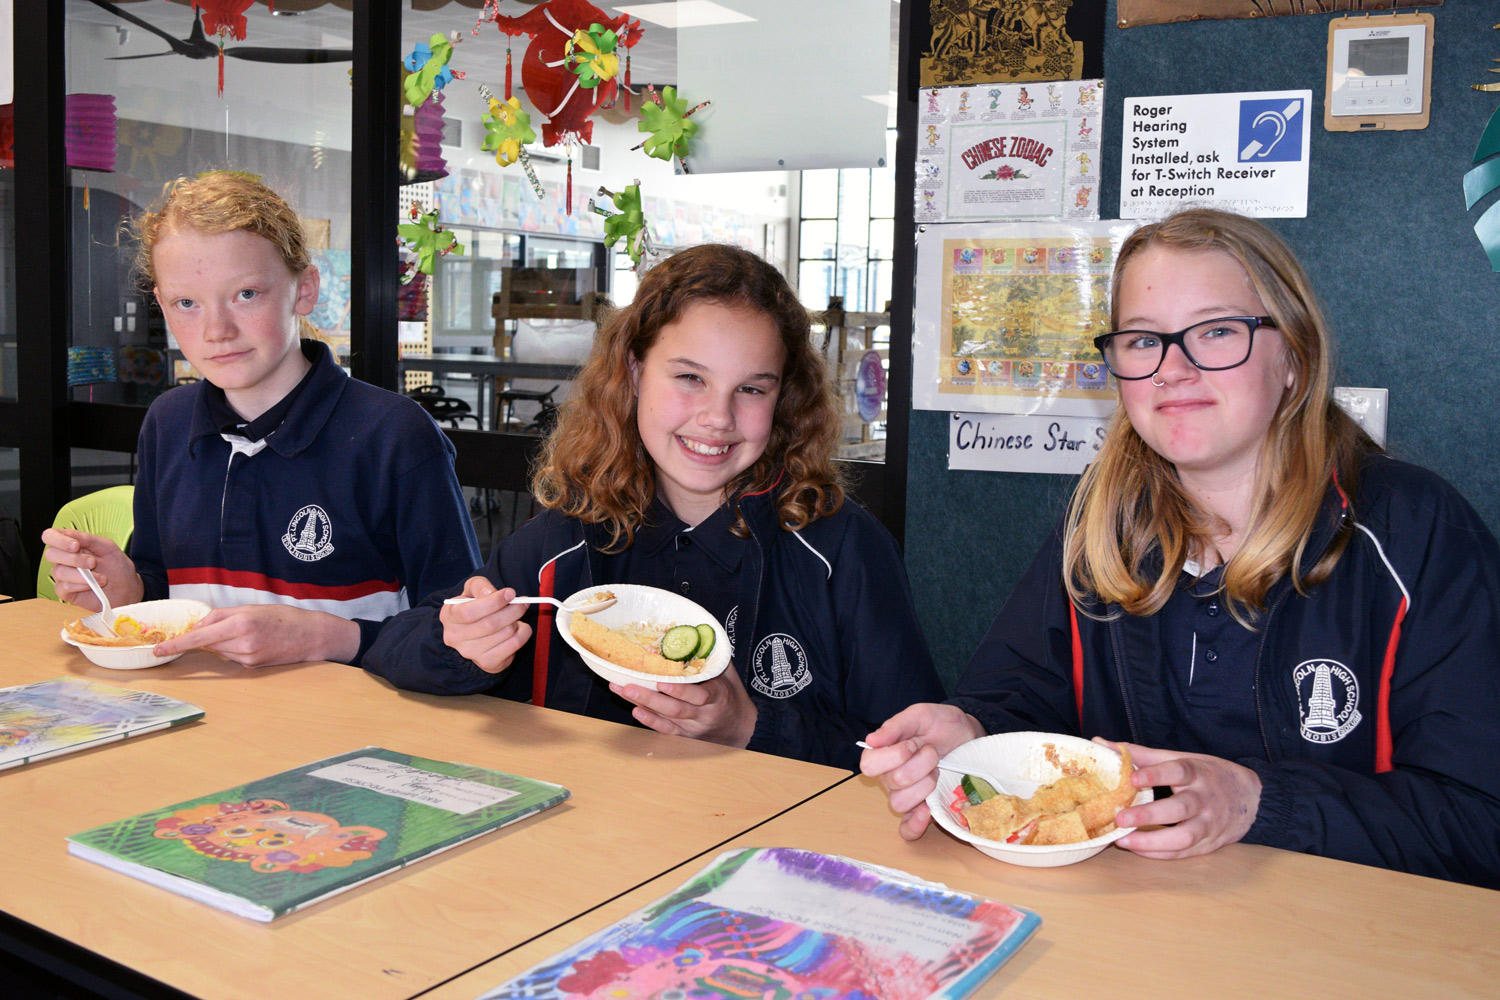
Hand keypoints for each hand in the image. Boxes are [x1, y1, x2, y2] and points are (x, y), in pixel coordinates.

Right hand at [41, 528, 143, 609]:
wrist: (126, 590)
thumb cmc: (117, 567)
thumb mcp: (108, 548)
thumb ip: (89, 539)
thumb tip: (68, 533)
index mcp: (70, 544)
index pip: (50, 536)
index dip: (58, 539)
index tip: (75, 545)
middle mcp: (63, 559)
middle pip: (51, 554)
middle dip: (74, 558)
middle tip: (93, 562)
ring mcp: (62, 575)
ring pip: (59, 571)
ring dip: (82, 575)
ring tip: (102, 578)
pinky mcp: (65, 591)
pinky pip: (64, 587)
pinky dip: (81, 585)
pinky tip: (93, 586)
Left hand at [153, 604, 360, 667]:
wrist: (311, 636)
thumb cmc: (284, 617)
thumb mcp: (252, 608)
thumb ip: (222, 615)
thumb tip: (198, 625)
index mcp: (241, 624)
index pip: (199, 636)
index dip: (176, 644)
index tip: (158, 650)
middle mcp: (242, 643)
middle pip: (207, 643)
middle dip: (206, 635)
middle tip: (225, 625)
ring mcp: (247, 658)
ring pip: (219, 651)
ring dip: (222, 642)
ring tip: (247, 632)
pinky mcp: (252, 666)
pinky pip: (231, 657)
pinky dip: (233, 649)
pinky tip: (253, 642)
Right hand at [439, 578, 531, 674]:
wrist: (474, 635)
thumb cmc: (474, 607)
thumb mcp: (472, 590)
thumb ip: (480, 587)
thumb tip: (492, 593)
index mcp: (449, 616)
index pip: (469, 612)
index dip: (493, 602)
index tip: (510, 593)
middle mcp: (455, 637)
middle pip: (490, 625)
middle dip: (512, 610)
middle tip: (522, 602)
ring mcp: (471, 653)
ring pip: (505, 634)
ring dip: (517, 621)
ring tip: (517, 614)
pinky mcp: (488, 662)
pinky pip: (514, 645)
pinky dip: (523, 633)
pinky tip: (518, 627)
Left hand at [610, 665, 756, 747]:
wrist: (741, 728)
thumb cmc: (732, 696)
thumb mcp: (729, 675)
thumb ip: (713, 659)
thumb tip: (698, 632)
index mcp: (718, 696)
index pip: (699, 695)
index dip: (679, 690)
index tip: (661, 682)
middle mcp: (705, 714)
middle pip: (676, 709)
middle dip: (650, 698)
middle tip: (629, 685)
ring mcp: (694, 726)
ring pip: (667, 718)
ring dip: (643, 705)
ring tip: (623, 692)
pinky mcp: (686, 735)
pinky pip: (666, 730)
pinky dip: (650, 721)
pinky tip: (635, 711)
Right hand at [859, 704, 985, 840]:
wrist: (967, 737)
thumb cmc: (941, 725)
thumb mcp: (920, 716)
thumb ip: (895, 726)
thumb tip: (870, 741)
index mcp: (883, 754)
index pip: (869, 765)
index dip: (894, 756)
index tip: (914, 744)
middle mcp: (889, 778)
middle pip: (892, 783)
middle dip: (920, 766)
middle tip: (933, 753)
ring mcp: (905, 796)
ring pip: (900, 804)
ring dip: (924, 787)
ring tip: (937, 773)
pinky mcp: (922, 810)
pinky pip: (907, 830)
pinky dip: (915, 824)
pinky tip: (927, 811)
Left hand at [1104, 740, 1261, 859]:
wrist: (1252, 798)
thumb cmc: (1207, 775)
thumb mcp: (1180, 759)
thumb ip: (1141, 754)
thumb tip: (1100, 743)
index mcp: (1197, 772)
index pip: (1178, 771)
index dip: (1157, 774)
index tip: (1133, 778)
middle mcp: (1205, 799)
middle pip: (1180, 808)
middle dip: (1149, 815)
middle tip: (1120, 818)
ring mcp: (1209, 824)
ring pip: (1184, 836)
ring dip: (1153, 842)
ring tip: (1123, 841)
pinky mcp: (1209, 844)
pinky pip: (1184, 852)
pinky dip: (1160, 853)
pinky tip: (1137, 849)